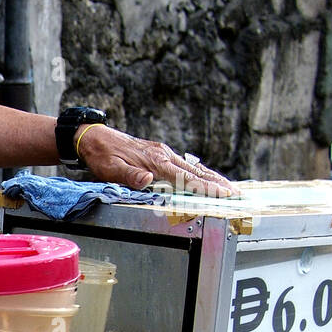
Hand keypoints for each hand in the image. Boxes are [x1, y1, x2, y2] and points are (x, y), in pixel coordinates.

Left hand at [77, 125, 237, 197]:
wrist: (95, 139)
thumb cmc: (102, 156)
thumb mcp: (111, 169)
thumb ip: (129, 176)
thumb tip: (147, 179)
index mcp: (155, 161)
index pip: (185, 177)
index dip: (205, 186)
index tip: (223, 192)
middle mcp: (163, 155)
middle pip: (195, 171)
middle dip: (217, 182)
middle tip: (236, 192)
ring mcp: (163, 153)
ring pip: (192, 167)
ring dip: (211, 177)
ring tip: (228, 187)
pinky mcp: (159, 154)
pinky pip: (183, 165)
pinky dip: (198, 172)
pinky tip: (204, 178)